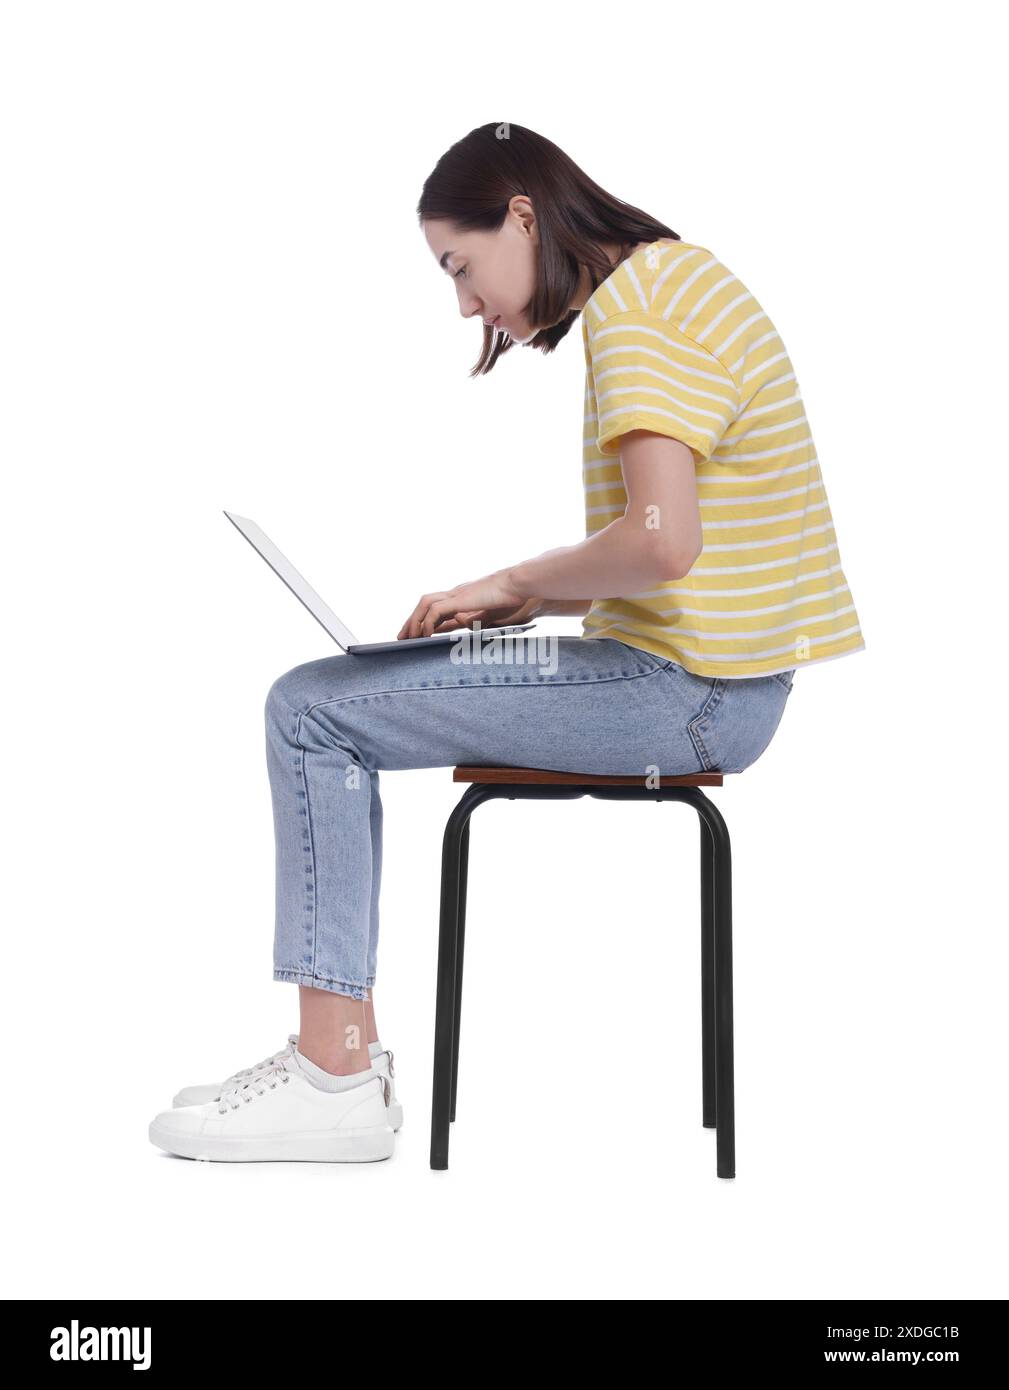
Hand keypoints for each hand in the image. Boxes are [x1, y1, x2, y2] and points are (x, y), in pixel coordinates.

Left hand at [398, 570, 539, 638]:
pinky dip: (427, 622)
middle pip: (426, 605)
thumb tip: (464, 624)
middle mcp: (458, 594)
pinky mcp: (461, 599)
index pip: (438, 611)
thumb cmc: (514, 599)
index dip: (425, 622)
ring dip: (414, 621)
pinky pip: (435, 610)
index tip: (416, 635)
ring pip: (425, 604)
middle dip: (412, 621)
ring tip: (408, 638)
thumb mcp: (493, 616)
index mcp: (465, 599)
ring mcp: (458, 594)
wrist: (522, 584)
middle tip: (401, 637)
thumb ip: (478, 620)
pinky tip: (425, 635)